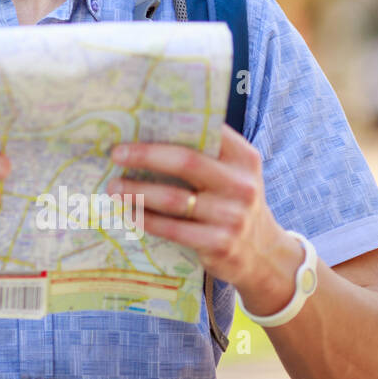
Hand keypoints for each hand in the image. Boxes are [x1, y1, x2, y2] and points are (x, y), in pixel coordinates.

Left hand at [106, 124, 299, 308]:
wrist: (264, 255)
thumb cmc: (234, 204)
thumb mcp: (233, 175)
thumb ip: (206, 154)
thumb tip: (148, 134)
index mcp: (243, 158)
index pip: (207, 132)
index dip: (170, 125)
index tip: (136, 123)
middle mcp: (241, 184)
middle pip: (186, 161)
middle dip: (145, 156)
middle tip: (116, 154)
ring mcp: (232, 216)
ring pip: (173, 199)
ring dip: (137, 191)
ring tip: (113, 187)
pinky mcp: (220, 244)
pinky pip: (173, 229)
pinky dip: (147, 220)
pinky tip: (129, 214)